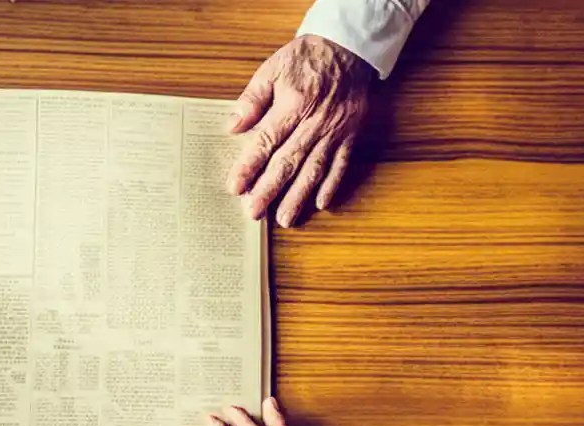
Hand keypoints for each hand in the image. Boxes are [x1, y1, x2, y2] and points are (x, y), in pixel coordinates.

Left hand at [227, 35, 371, 227]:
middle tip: (254, 212)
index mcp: (294, 105)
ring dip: (299, 196)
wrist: (348, 48)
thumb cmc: (306, 58)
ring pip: (315, 169)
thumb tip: (233, 126)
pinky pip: (341, 164)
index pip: (266, 141)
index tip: (235, 187)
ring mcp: (335, 131)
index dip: (249, 166)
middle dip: (270, 190)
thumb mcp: (273, 69)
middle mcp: (315, 123)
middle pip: (289, 162)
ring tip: (285, 218)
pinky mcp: (350, 135)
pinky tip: (320, 203)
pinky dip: (332, 185)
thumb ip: (252, 99)